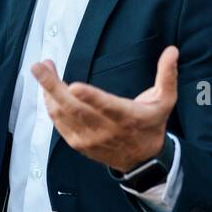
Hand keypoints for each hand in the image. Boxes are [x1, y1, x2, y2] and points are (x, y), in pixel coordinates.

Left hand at [30, 46, 178, 171]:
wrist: (141, 161)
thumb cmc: (151, 125)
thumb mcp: (165, 101)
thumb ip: (167, 76)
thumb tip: (172, 50)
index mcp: (126, 117)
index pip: (106, 107)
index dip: (90, 98)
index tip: (74, 86)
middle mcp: (105, 129)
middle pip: (74, 108)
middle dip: (53, 86)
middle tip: (40, 66)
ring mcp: (89, 138)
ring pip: (62, 114)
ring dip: (48, 91)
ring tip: (42, 70)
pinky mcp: (78, 143)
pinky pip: (59, 122)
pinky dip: (50, 105)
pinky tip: (47, 89)